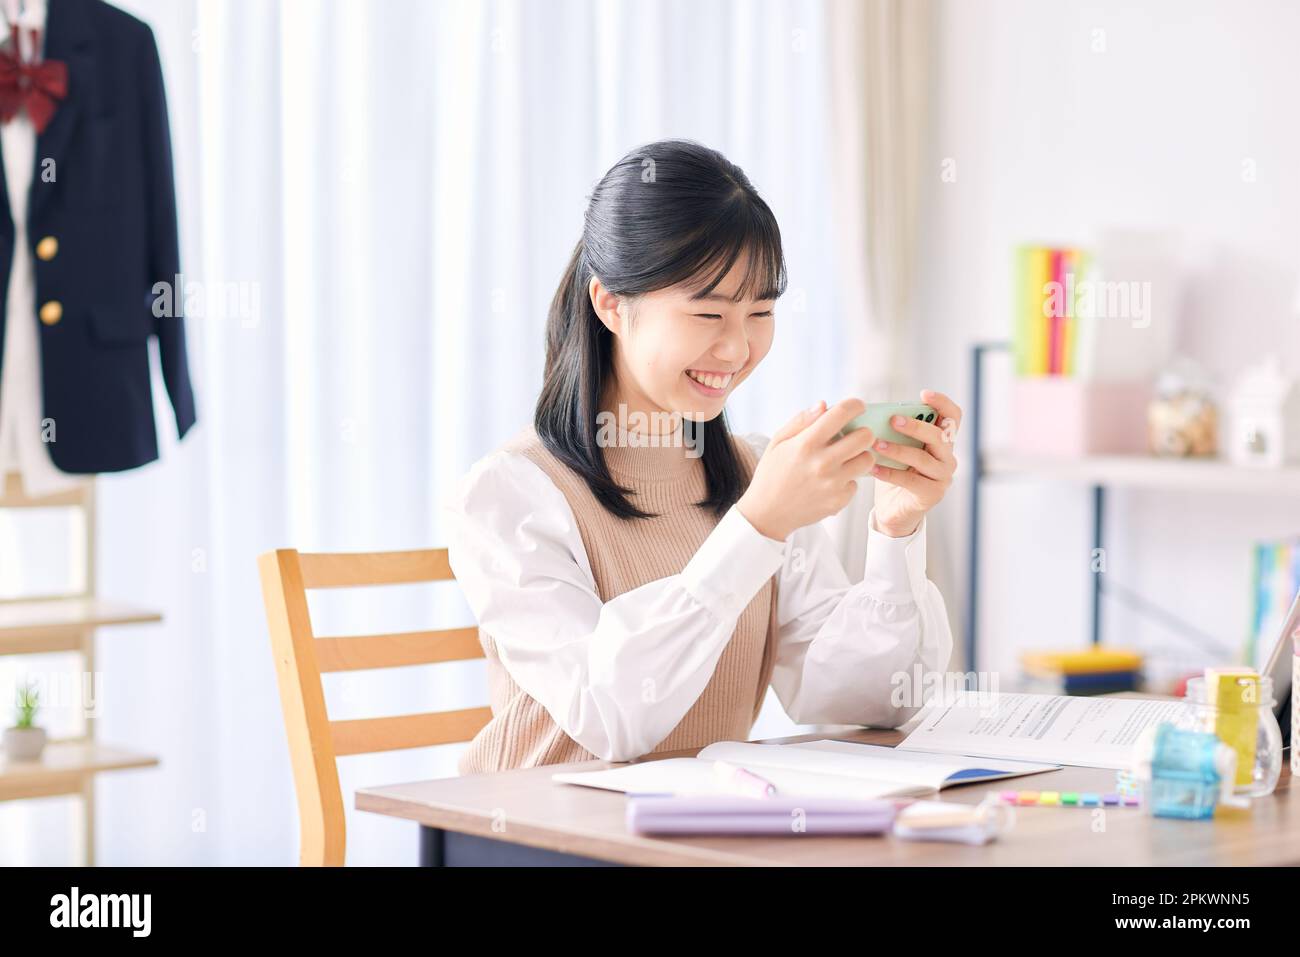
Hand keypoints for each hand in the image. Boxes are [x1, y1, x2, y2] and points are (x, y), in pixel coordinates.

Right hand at [737, 398, 876, 540]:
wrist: (767, 513)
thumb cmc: (772, 474)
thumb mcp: (778, 442)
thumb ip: (801, 421)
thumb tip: (824, 405)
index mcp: (806, 444)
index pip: (841, 414)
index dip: (855, 405)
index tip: (857, 407)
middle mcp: (823, 463)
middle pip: (865, 437)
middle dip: (863, 432)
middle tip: (855, 436)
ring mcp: (833, 484)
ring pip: (867, 460)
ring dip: (860, 456)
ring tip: (846, 458)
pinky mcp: (839, 500)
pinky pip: (856, 483)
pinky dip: (847, 480)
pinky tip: (832, 481)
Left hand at [870, 389, 960, 536]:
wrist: (894, 509)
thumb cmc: (895, 472)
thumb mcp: (896, 446)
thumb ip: (893, 429)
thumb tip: (874, 411)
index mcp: (942, 441)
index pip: (953, 416)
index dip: (943, 402)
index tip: (923, 394)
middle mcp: (947, 457)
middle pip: (940, 435)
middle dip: (915, 426)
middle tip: (892, 420)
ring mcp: (942, 476)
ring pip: (924, 458)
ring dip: (898, 449)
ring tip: (876, 444)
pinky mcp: (932, 494)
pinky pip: (911, 480)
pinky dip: (890, 473)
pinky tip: (873, 468)